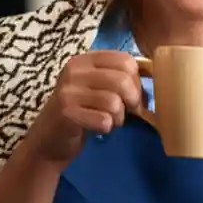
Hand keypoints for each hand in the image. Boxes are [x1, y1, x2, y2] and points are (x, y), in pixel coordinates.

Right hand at [26, 51, 142, 166]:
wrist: (48, 142)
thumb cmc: (81, 113)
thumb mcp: (98, 89)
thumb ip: (121, 78)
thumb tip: (154, 74)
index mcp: (85, 60)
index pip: (125, 60)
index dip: (138, 80)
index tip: (133, 96)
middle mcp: (74, 71)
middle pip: (123, 80)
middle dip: (132, 101)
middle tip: (125, 112)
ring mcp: (68, 91)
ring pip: (115, 102)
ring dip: (119, 117)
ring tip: (109, 121)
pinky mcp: (66, 112)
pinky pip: (104, 120)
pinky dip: (107, 128)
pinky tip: (97, 128)